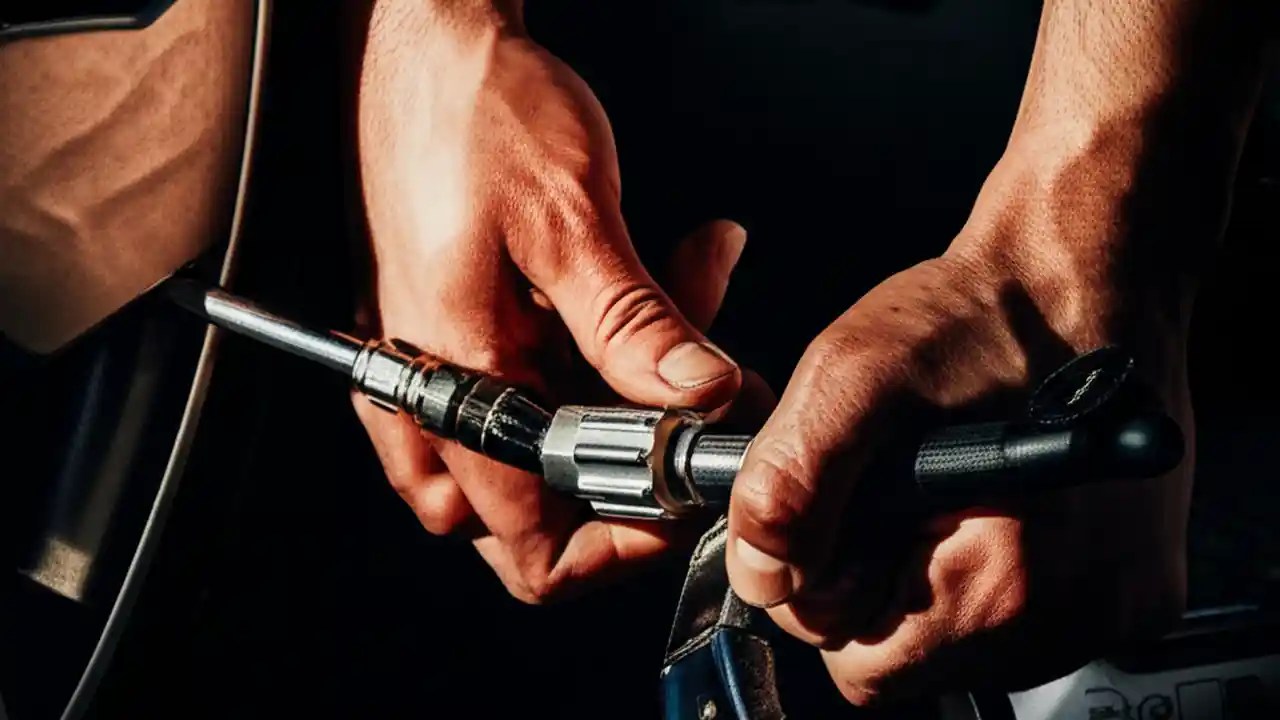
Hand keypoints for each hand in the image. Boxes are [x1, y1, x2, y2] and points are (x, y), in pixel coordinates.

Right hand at [354, 9, 766, 602]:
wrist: (419, 39)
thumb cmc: (476, 107)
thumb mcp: (571, 214)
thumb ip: (634, 324)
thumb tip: (697, 401)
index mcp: (457, 380)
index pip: (535, 546)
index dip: (621, 539)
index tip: (687, 488)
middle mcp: (431, 394)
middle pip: (535, 516)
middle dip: (627, 468)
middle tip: (690, 400)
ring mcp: (430, 370)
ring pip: (531, 457)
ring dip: (612, 408)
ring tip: (675, 319)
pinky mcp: (443, 334)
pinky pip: (516, 396)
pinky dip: (584, 366)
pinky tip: (637, 300)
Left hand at [724, 137, 1196, 703]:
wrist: (1089, 269)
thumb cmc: (986, 313)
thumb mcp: (852, 377)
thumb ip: (790, 485)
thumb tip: (763, 575)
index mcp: (1002, 581)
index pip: (865, 667)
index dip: (828, 594)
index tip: (842, 523)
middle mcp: (1072, 616)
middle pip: (917, 658)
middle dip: (882, 581)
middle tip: (896, 492)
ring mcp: (1112, 607)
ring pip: (967, 642)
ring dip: (935, 575)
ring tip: (949, 483)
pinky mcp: (1134, 589)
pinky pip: (1028, 619)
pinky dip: (991, 567)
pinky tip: (996, 500)